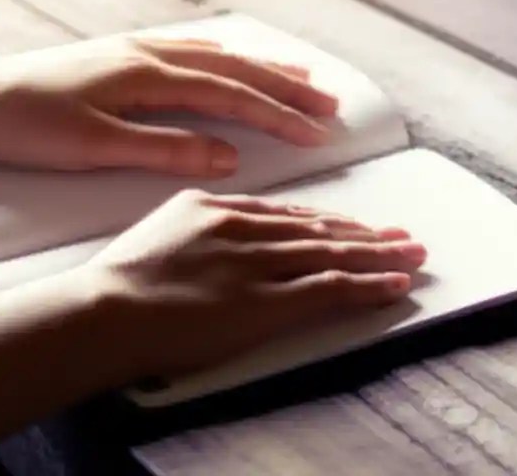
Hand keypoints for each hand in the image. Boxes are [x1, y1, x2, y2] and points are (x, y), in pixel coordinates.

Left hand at [0, 35, 338, 175]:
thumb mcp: (96, 148)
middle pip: (234, 67)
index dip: (278, 115)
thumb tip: (229, 156)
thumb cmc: (24, 127)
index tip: (318, 133)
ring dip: (262, 67)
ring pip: (215, 54)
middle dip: (286, 86)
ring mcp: (134, 51)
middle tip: (331, 104)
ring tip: (301, 76)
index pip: (231, 95)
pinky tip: (231, 58)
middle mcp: (148, 54)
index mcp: (147, 75)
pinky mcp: (119, 56)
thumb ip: (166, 150)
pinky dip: (225, 56)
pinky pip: (190, 50)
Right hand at [82, 189, 425, 380]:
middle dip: (367, 232)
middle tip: (403, 235)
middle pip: (320, 228)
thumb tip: (211, 239)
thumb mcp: (159, 232)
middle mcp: (245, 227)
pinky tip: (393, 283)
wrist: (103, 311)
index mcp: (216, 207)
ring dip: (380, 254)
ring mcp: (259, 263)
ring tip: (413, 254)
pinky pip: (329, 288)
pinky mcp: (267, 301)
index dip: (328, 220)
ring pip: (333, 252)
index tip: (354, 224)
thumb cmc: (118, 283)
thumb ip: (194, 230)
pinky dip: (367, 284)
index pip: (288, 213)